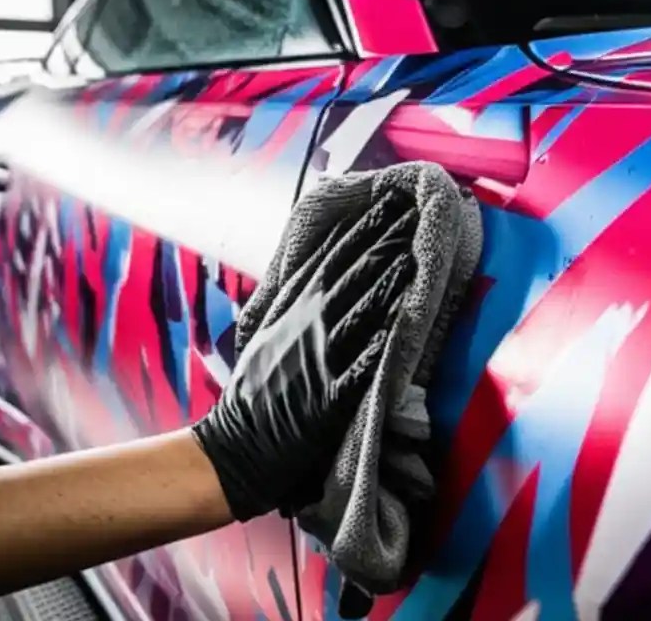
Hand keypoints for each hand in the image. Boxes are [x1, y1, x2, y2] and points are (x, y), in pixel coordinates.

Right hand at [192, 192, 416, 520]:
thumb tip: (317, 272)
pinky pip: (360, 369)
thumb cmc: (254, 395)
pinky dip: (379, 347)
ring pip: (358, 312)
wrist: (234, 449)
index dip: (362, 228)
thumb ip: (292, 305)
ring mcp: (317, 361)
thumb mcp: (266, 337)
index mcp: (290, 311)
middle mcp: (304, 328)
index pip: (331, 258)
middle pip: (350, 276)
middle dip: (383, 241)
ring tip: (416, 255)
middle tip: (414, 211)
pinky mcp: (329, 401)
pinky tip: (402, 326)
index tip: (386, 201)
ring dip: (388, 283)